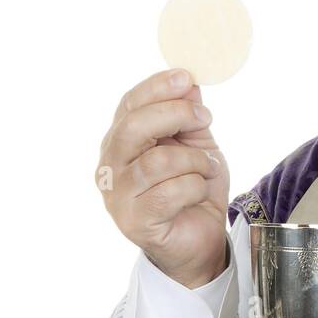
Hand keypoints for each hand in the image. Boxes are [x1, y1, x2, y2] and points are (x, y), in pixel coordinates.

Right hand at [95, 68, 229, 287]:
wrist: (198, 241)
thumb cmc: (192, 189)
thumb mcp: (196, 145)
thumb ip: (188, 118)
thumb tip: (189, 84)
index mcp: (120, 142)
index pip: (129, 105)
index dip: (156, 88)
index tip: (186, 77)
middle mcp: (110, 166)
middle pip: (134, 127)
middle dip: (175, 115)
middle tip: (205, 118)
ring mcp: (118, 196)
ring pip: (159, 161)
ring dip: (195, 160)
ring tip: (208, 168)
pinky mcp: (134, 222)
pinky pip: (171, 192)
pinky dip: (196, 187)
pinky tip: (200, 193)